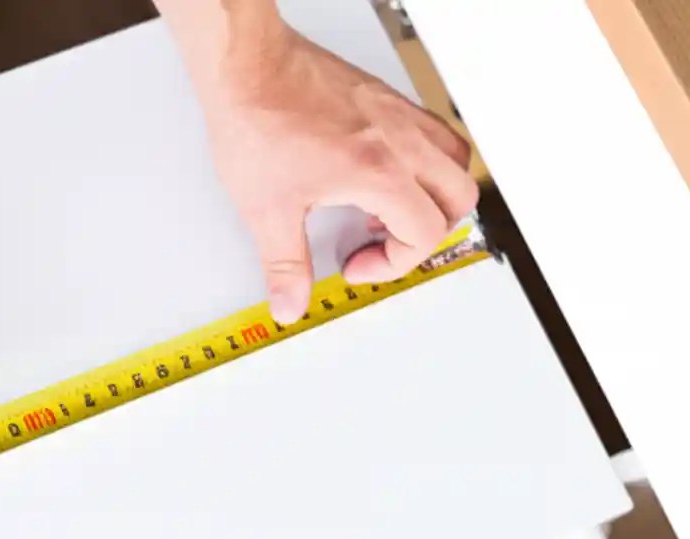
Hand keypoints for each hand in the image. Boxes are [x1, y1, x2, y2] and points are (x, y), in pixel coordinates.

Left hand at [200, 26, 477, 321]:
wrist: (246, 68)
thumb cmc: (257, 122)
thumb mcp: (267, 210)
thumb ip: (284, 265)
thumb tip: (291, 303)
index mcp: (380, 173)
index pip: (425, 234)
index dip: (394, 263)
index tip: (356, 264)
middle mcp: (401, 141)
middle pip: (458, 198)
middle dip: (427, 233)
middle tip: (384, 243)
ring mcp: (398, 116)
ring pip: (455, 160)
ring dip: (435, 193)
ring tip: (388, 209)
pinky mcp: (385, 98)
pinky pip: (432, 131)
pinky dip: (423, 159)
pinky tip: (382, 170)